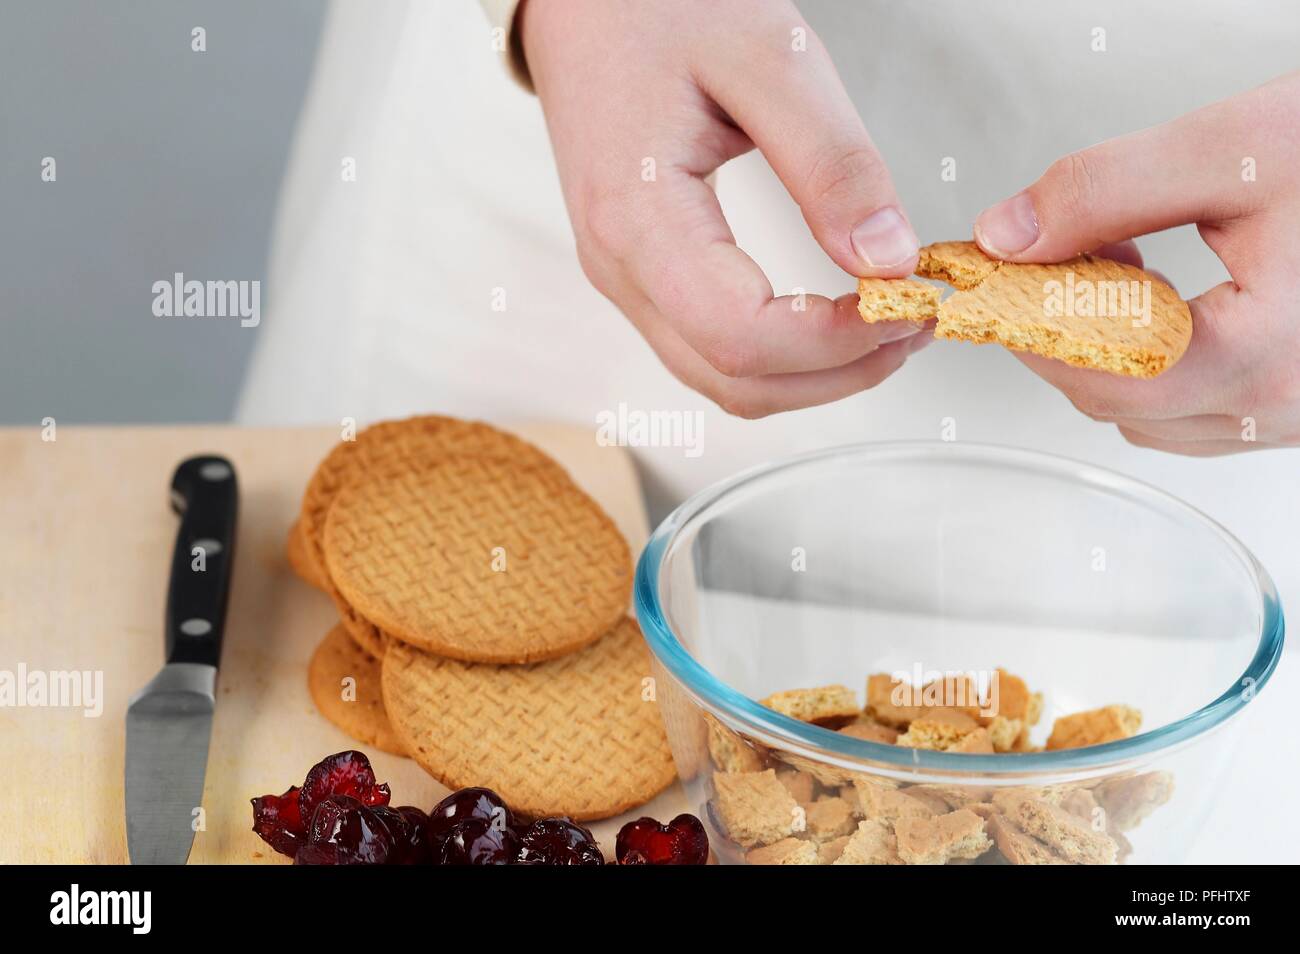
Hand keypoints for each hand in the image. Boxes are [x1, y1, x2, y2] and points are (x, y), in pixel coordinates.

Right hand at [520, 0, 926, 418]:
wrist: (582, 4)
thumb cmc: (660, 11)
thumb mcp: (768, 58)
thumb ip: (831, 161)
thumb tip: (889, 259)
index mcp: (638, 218)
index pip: (740, 334)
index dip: (835, 342)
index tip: (908, 304)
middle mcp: (619, 269)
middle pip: (735, 382)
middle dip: (837, 372)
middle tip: (915, 324)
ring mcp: (625, 280)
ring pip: (724, 381)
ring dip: (814, 375)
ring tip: (887, 324)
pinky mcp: (641, 277)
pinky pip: (711, 350)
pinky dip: (781, 356)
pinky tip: (832, 318)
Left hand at [973, 71, 1299, 454]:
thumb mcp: (1232, 150)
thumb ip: (1106, 191)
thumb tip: (1009, 235)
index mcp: (1263, 354)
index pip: (1098, 370)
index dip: (1029, 324)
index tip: (994, 279)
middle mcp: (1281, 408)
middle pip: (1113, 398)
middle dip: (1061, 330)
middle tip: (1050, 257)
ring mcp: (1290, 418)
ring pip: (1146, 415)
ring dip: (1102, 349)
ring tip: (1113, 266)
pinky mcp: (1292, 409)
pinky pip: (1189, 414)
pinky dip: (1148, 364)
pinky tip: (1154, 300)